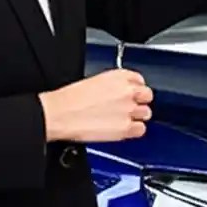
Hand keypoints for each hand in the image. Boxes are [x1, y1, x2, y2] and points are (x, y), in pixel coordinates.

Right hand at [38, 69, 152, 142]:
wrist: (59, 114)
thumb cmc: (69, 99)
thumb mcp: (95, 81)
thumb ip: (114, 86)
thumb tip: (119, 93)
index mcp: (120, 76)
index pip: (140, 80)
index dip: (134, 89)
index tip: (130, 94)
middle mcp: (128, 91)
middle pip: (147, 96)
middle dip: (139, 102)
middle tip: (128, 108)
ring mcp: (129, 109)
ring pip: (146, 113)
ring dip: (137, 117)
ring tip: (123, 120)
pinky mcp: (126, 127)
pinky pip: (141, 130)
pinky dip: (134, 131)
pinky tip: (123, 130)